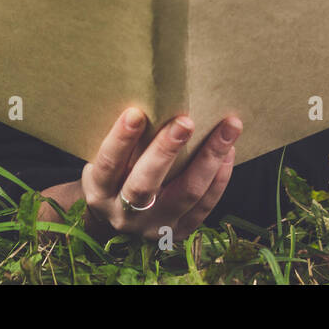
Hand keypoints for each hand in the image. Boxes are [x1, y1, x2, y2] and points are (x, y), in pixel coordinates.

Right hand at [79, 108, 239, 241]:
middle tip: (185, 121)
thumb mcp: (108, 162)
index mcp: (100, 192)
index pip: (108, 166)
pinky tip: (228, 152)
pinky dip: (219, 177)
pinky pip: (205, 206)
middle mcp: (124, 215)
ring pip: (186, 194)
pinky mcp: (179, 232)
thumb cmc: (117, 174)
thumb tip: (155, 96)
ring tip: (227, 128)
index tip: (135, 113)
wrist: (120, 219)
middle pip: (145, 185)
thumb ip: (125, 142)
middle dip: (166, 151)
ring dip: (209, 158)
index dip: (120, 140)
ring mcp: (154, 228)